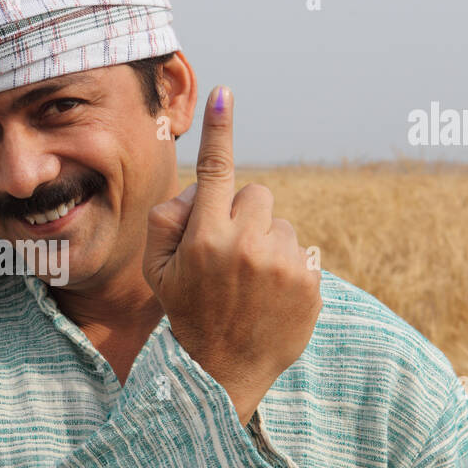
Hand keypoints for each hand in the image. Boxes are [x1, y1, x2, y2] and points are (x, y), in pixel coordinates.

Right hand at [143, 85, 321, 424]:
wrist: (221, 374)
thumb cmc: (185, 312)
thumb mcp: (156, 269)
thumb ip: (168, 218)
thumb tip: (202, 189)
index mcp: (204, 238)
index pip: (215, 171)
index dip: (220, 130)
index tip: (224, 93)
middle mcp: (245, 246)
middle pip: (258, 195)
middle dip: (244, 216)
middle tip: (228, 255)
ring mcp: (282, 264)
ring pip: (281, 225)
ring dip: (267, 244)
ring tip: (250, 285)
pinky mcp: (310, 282)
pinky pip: (302, 252)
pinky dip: (288, 269)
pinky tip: (271, 298)